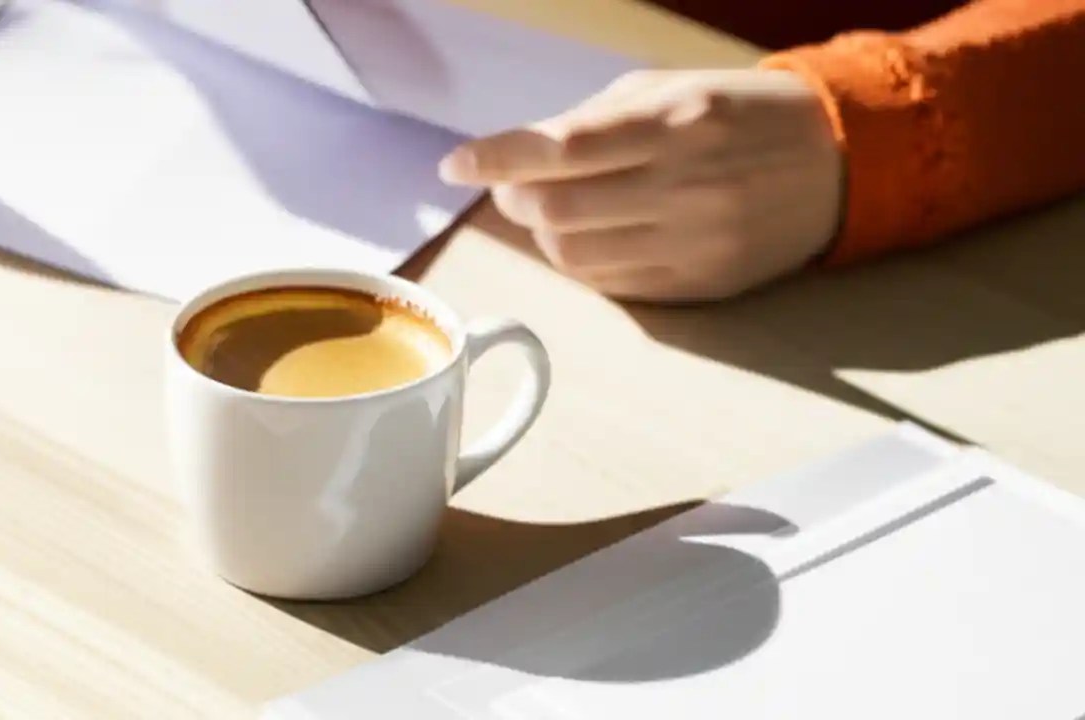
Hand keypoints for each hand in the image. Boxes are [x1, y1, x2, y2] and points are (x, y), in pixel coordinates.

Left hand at [439, 70, 841, 301]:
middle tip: (511, 187)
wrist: (839, 165)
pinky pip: (611, 285)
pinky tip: (589, 237)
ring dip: (542, 235)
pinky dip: (581, 263)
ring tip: (550, 210)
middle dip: (513, 199)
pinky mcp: (699, 286)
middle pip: (557, 212)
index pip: (562, 149)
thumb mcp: (670, 89)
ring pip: (575, 256)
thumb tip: (518, 154)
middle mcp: (686, 187)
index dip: (497, 158)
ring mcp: (694, 244)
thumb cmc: (741, 113)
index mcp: (677, 123)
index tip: (455, 164)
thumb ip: (592, 120)